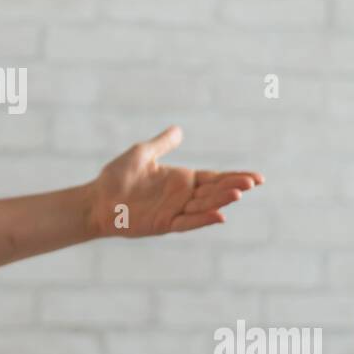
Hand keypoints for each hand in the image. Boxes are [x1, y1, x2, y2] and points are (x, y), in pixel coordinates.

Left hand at [85, 125, 263, 238]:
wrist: (96, 199)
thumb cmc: (117, 177)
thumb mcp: (142, 153)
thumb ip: (162, 143)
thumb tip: (179, 129)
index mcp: (182, 180)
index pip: (214, 178)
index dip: (235, 177)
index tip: (256, 177)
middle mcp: (182, 196)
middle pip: (214, 191)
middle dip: (234, 187)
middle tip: (253, 182)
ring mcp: (174, 211)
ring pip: (204, 206)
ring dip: (221, 201)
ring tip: (239, 193)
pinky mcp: (163, 224)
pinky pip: (187, 222)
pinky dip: (202, 219)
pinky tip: (219, 216)